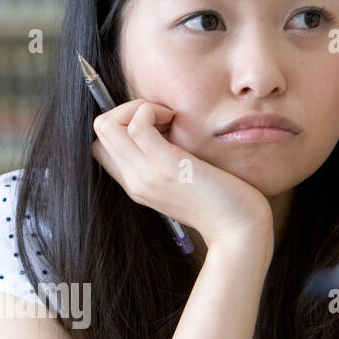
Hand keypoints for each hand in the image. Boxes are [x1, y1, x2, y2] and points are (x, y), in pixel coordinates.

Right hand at [90, 98, 273, 257]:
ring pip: (107, 125)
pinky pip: (137, 125)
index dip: (123, 124)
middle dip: (126, 109)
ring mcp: (146, 174)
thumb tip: (165, 127)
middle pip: (100, 130)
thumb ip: (167, 161)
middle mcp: (134, 180)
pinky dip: (150, 110)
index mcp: (137, 184)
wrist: (238, 230)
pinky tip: (174, 119)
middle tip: (162, 117)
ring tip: (168, 118)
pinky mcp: (166, 167)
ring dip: (136, 108)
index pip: (101, 146)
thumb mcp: (184, 180)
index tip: (158, 125)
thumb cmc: (222, 201)